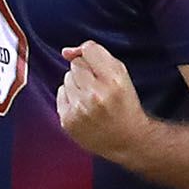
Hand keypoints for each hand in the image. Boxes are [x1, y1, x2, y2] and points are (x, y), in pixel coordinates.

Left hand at [57, 41, 148, 163]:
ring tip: (91, 99)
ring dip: (77, 86)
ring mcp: (79, 109)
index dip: (93, 57)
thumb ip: (96, 55)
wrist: (127, 140)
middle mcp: (95, 94)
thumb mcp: (121, 74)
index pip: (89, 49)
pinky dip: (70, 98)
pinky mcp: (68, 120)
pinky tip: (83, 108)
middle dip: (85, 73)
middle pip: (76, 64)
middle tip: (98, 88)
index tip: (99, 69)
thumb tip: (66, 52)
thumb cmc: (124, 105)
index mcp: (113, 80)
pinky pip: (60, 93)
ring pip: (67, 78)